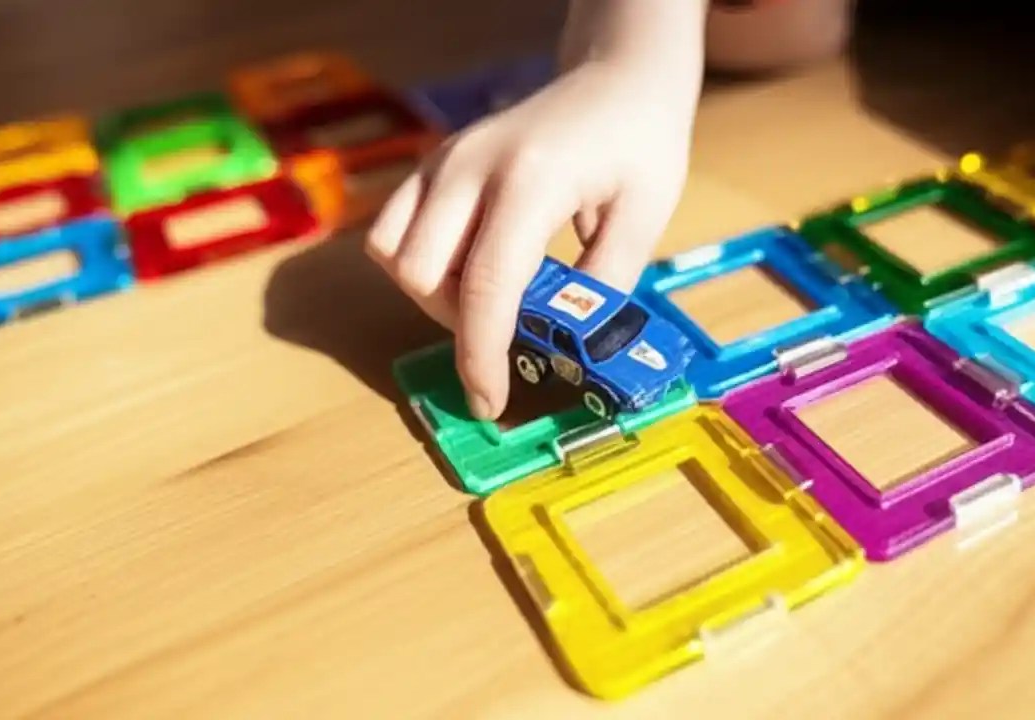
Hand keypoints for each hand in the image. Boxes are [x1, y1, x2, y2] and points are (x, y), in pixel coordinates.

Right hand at [366, 61, 693, 419]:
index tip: (490, 402)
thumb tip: (566, 351)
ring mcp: (445, 159)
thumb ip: (601, 287)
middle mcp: (471, 166)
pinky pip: (394, 226)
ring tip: (489, 298)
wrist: (618, 77)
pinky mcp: (436, 161)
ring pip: (391, 250)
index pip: (485, 284)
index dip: (481, 355)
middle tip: (510, 333)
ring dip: (430, 294)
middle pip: (419, 272)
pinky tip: (469, 267)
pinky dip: (419, 262)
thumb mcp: (643, 219)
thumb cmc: (639, 144)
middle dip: (456, 323)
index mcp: (531, 181)